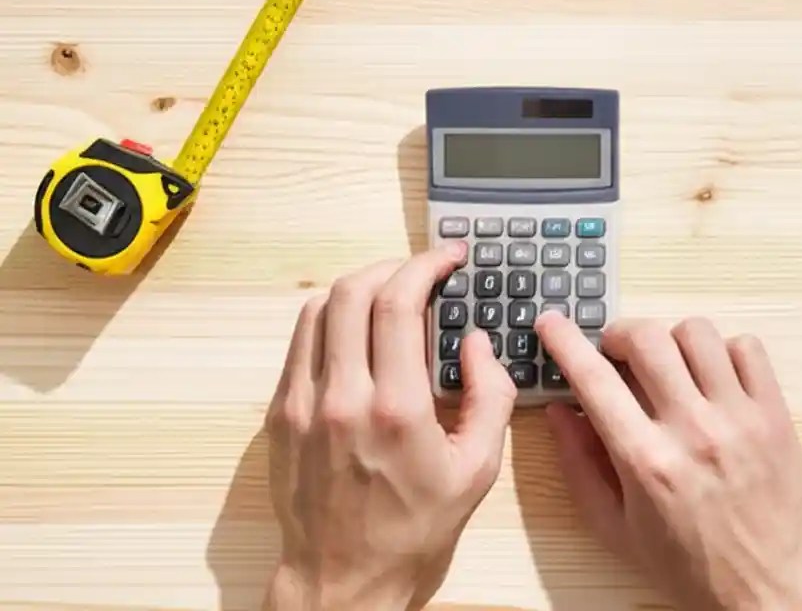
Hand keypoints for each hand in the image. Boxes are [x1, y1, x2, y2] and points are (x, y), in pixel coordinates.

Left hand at [264, 244, 516, 609]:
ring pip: (318, 309)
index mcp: (396, 410)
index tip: (448, 257)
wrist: (341, 579)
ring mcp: (301, 404)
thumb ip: (489, 396)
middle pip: (352, 292)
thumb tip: (476, 342)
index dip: (425, 265)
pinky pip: (301, 344)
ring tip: (389, 295)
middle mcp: (341, 398)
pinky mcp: (279, 415)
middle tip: (422, 271)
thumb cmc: (414, 531)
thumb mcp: (478, 469)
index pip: (399, 304)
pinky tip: (358, 332)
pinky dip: (330, 320)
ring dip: (357, 288)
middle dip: (392, 267)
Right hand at [537, 314, 801, 610]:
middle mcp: (693, 431)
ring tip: (667, 365)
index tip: (551, 322)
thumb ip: (580, 466)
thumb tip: (558, 410)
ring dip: (671, 339)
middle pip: (648, 338)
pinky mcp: (775, 415)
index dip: (565, 342)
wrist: (765, 588)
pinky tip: (712, 377)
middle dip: (620, 333)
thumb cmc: (685, 564)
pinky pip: (748, 349)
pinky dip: (723, 351)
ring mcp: (740, 418)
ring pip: (698, 333)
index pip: (595, 380)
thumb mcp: (615, 528)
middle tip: (615, 352)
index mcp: (646, 462)